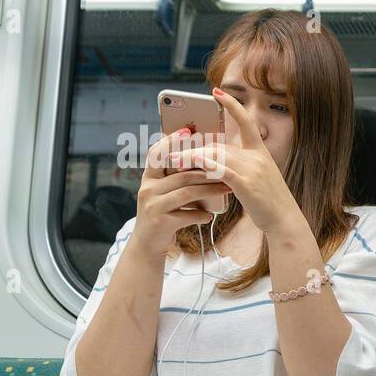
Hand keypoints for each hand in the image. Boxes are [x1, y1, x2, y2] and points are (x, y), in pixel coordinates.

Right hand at [130, 127, 233, 258]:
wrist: (148, 245)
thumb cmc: (163, 215)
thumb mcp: (164, 194)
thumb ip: (176, 179)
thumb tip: (202, 159)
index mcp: (148, 178)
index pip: (156, 154)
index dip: (170, 141)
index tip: (187, 130)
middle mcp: (147, 189)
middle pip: (181, 175)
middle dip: (207, 171)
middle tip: (228, 168)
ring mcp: (152, 206)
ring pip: (187, 193)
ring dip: (210, 191)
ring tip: (227, 189)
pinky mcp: (160, 223)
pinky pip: (187, 215)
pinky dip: (201, 214)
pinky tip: (210, 215)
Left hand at [167, 88, 302, 237]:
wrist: (285, 220)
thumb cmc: (270, 202)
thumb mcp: (259, 178)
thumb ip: (242, 166)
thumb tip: (218, 161)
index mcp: (261, 153)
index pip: (247, 122)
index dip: (232, 105)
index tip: (218, 92)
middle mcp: (257, 158)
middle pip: (220, 144)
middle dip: (195, 145)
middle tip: (174, 145)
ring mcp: (253, 170)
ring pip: (216, 155)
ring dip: (192, 156)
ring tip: (174, 160)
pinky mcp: (246, 184)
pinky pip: (220, 170)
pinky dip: (204, 165)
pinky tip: (190, 164)